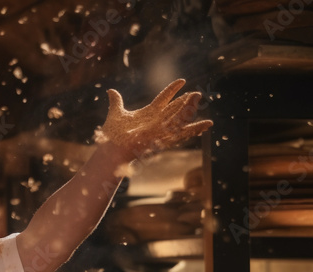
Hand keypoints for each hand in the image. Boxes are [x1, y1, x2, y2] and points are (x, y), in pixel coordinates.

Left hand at [96, 79, 212, 158]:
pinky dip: (191, 127)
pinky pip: (180, 132)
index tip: (182, 81)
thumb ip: (116, 102)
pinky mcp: (163, 138)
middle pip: (175, 108)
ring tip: (198, 98)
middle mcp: (157, 121)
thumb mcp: (116, 114)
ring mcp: (161, 130)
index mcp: (148, 113)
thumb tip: (111, 90)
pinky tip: (202, 121)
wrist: (111, 150)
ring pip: (180, 118)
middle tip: (197, 93)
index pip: (163, 98)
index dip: (172, 89)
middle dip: (186, 102)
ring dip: (190, 109)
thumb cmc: (113, 136)